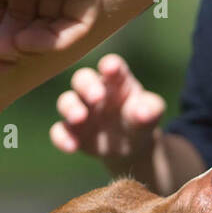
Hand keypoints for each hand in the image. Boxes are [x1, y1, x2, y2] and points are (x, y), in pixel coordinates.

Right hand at [49, 54, 164, 172]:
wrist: (131, 147)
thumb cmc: (140, 120)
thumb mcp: (152, 115)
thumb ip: (151, 110)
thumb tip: (142, 112)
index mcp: (117, 81)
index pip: (112, 67)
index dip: (111, 66)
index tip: (111, 67)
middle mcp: (95, 90)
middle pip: (82, 79)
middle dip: (87, 85)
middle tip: (96, 97)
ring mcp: (81, 110)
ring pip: (66, 101)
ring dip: (70, 108)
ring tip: (79, 118)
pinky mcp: (72, 131)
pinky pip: (60, 131)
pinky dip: (62, 137)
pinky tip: (72, 147)